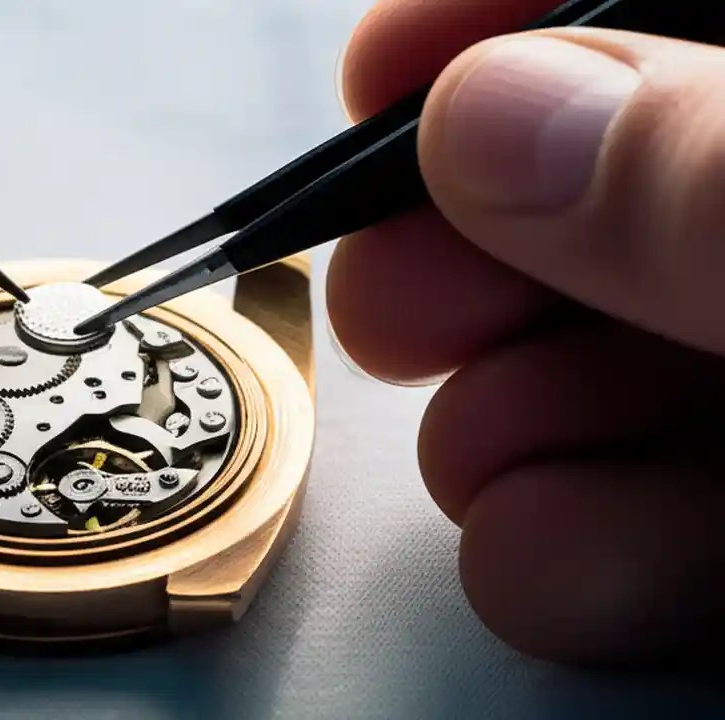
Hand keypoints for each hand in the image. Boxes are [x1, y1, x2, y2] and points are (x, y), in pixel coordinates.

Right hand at [331, 0, 724, 664]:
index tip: (382, 79)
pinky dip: (572, 539)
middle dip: (464, 255)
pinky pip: (660, 503)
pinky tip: (545, 555)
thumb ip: (713, 176)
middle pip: (593, 184)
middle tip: (397, 307)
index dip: (494, 21)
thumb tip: (498, 113)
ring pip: (610, 355)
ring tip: (484, 464)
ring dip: (500, 420)